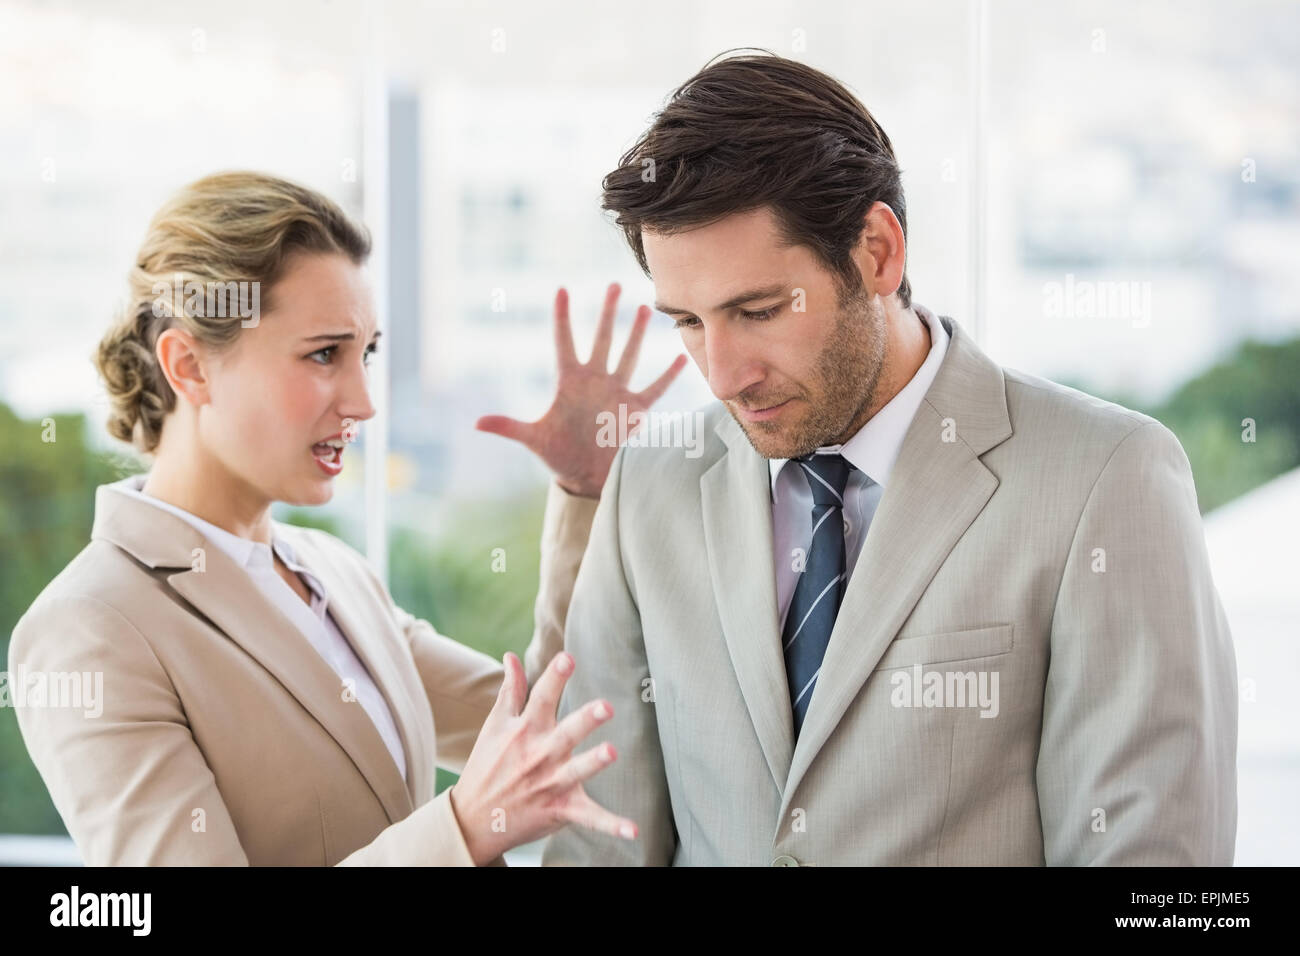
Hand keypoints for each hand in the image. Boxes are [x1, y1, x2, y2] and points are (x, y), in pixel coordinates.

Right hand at [448, 651, 637, 864]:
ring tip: (612, 752)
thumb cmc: (487, 766)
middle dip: (585, 720)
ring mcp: (550, 783)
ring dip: (594, 762)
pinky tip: (633, 831)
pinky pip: (589, 818)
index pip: (541, 698)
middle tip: (605, 707)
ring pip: (577, 772)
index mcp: (525, 731)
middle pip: (566, 733)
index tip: (567, 658)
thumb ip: (510, 691)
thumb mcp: (495, 726)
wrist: (472, 820)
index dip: (554, 678)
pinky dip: (611, 825)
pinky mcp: (560, 810)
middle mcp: (539, 755)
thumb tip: (512, 655)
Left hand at [476, 283, 687, 498]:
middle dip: (607, 313)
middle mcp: (594, 381)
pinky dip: (668, 374)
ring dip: (636, 333)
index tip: (561, 289)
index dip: (562, 317)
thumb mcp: (534, 439)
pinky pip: (655, 388)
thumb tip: (476, 423)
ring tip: (644, 307)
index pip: (564, 342)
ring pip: (629, 355)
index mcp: (568, 383)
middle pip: (601, 339)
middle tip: (613, 285)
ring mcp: (616, 392)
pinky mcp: (635, 410)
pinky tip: (681, 356)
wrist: (586, 478)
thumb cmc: (558, 456)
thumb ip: (509, 427)